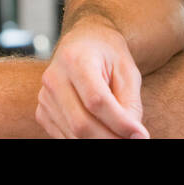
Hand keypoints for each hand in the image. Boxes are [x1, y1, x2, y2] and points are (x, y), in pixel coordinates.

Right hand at [36, 18, 150, 138]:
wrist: (84, 43)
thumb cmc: (109, 56)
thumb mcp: (127, 72)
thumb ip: (130, 104)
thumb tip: (133, 137)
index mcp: (76, 59)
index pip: (96, 100)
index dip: (120, 123)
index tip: (141, 135)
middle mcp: (55, 78)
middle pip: (81, 123)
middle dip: (110, 139)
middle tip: (132, 140)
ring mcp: (45, 96)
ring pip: (73, 135)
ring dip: (100, 141)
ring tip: (119, 136)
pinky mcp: (42, 112)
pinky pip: (64, 137)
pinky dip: (85, 140)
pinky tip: (102, 133)